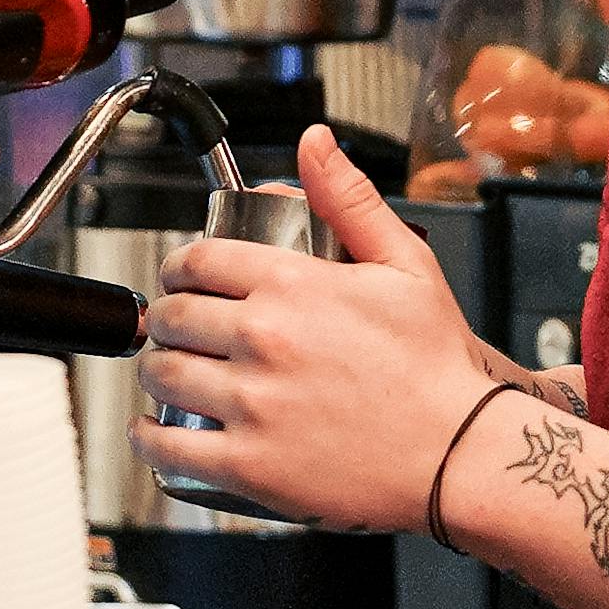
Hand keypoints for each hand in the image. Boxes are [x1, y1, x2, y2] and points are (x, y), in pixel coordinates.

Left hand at [129, 128, 516, 534]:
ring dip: (157, 370)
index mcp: (294, 285)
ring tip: (175, 374)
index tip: (185, 280)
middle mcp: (264, 339)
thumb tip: (314, 145)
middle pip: (173, 316)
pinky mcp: (247, 464)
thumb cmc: (436, 367)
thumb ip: (350, 199)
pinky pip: (167, 446)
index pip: (198, 261)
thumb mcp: (406, 265)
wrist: (459, 456)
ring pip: (163, 375)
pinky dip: (148, 436)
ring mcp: (252, 403)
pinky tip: (156, 429)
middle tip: (181, 329)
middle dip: (169, 318)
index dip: (181, 267)